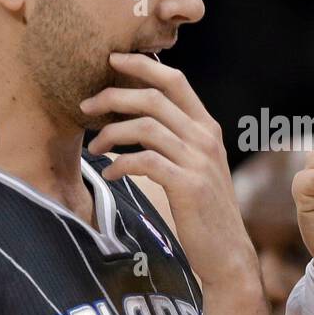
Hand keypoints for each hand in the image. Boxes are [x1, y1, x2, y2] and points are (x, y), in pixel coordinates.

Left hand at [82, 53, 256, 287]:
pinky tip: (109, 174)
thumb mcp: (198, 166)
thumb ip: (179, 139)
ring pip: (145, 127)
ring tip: (93, 148)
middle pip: (153, 98)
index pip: (175, 80)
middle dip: (113, 96)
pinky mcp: (188, 185)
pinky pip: (144, 162)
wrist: (228, 253)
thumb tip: (142, 118)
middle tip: (85, 106)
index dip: (142, 65)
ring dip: (110, 133)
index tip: (111, 61)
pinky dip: (119, 164)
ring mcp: (198, 161)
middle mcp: (206, 138)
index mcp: (207, 127)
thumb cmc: (204, 210)